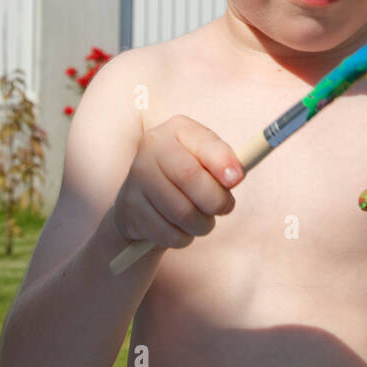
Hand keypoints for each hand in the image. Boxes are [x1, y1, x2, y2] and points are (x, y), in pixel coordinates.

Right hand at [113, 115, 241, 249]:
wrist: (145, 197)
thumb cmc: (187, 174)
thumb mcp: (206, 159)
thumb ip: (224, 162)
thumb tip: (235, 176)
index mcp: (176, 129)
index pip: (203, 144)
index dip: (223, 162)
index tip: (237, 179)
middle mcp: (150, 147)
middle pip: (190, 177)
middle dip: (216, 200)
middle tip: (224, 208)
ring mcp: (136, 177)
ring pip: (181, 212)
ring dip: (202, 224)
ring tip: (203, 220)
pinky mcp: (129, 208)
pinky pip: (168, 233)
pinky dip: (183, 237)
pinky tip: (182, 228)